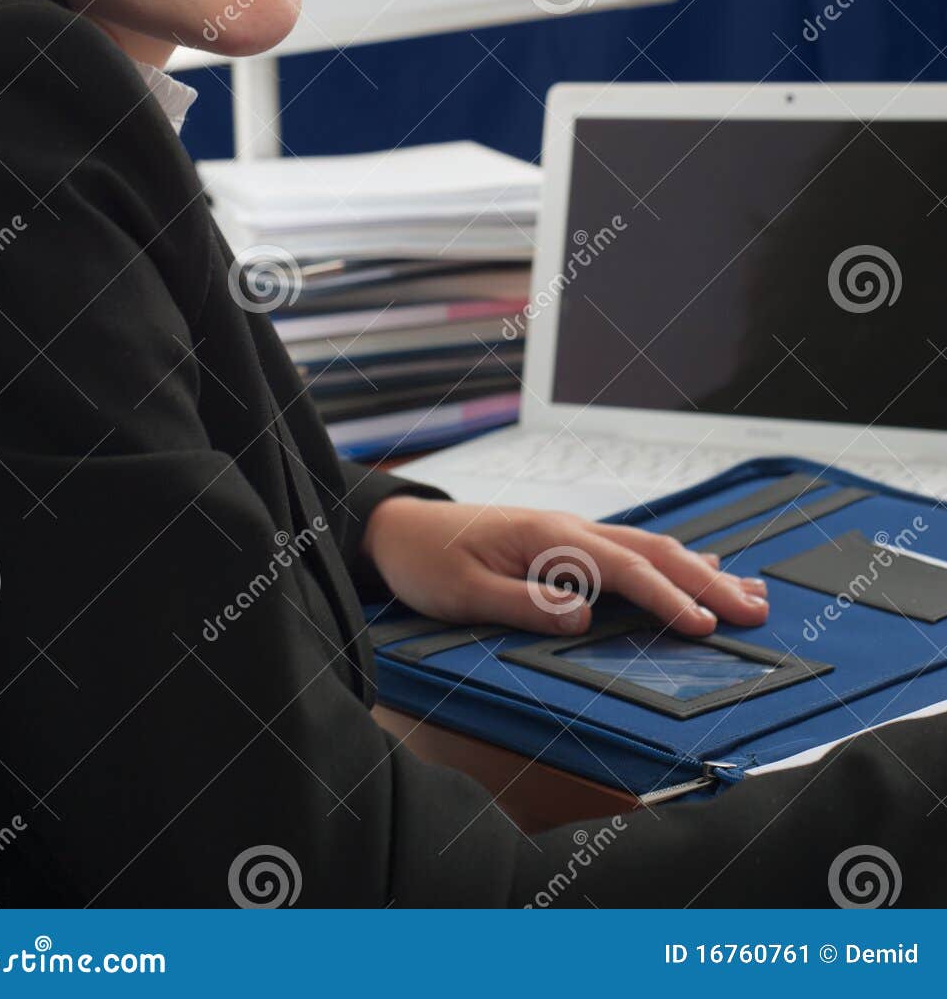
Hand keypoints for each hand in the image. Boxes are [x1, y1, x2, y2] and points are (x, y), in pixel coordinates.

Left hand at [361, 496, 768, 636]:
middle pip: (653, 554)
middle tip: (757, 610)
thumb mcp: (463, 594)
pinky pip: (630, 551)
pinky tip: (696, 566)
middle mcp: (569, 531)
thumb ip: (524, 604)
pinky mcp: (565, 545)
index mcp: (550, 539)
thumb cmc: (427, 562)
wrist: (399, 531)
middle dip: (708, 582)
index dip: (669, 598)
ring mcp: (570, 534)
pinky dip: (671, 561)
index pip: (625, 571)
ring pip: (649, 548)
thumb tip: (582, 616)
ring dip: (700, 569)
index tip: (706, 624)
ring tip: (749, 590)